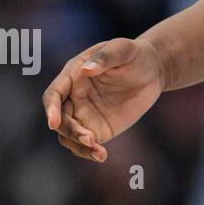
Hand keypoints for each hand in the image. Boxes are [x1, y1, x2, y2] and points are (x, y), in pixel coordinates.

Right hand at [42, 38, 164, 161]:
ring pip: (69, 135)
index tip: (53, 123)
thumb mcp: (123, 49)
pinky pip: (86, 144)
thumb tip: (87, 70)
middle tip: (89, 138)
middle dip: (70, 131)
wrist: (153, 70)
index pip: (53, 94)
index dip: (50, 109)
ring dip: (78, 145)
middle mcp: (73, 97)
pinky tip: (101, 155)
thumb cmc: (134, 54)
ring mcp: (83, 114)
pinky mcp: (97, 128)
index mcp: (72, 75)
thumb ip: (106, 56)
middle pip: (59, 119)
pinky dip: (89, 152)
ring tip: (98, 151)